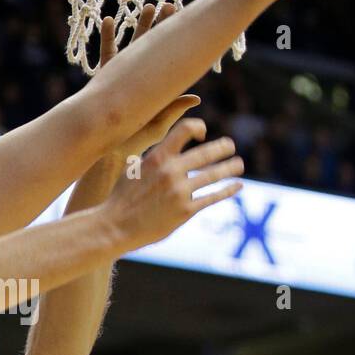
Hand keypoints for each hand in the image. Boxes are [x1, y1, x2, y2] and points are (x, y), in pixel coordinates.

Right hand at [98, 5, 199, 157]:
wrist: (109, 149)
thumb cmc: (135, 141)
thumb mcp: (158, 123)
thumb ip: (173, 109)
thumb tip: (196, 98)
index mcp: (156, 87)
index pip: (171, 60)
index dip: (179, 42)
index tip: (190, 24)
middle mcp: (140, 78)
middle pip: (153, 45)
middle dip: (162, 26)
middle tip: (171, 6)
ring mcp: (123, 75)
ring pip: (133, 44)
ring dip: (140, 25)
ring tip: (148, 6)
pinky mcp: (106, 77)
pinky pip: (107, 54)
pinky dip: (107, 37)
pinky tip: (107, 20)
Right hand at [102, 117, 242, 251]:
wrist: (115, 226)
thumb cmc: (122, 197)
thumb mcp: (132, 168)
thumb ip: (152, 158)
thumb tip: (164, 149)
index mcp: (157, 157)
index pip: (185, 130)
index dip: (197, 127)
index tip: (202, 133)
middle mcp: (171, 171)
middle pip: (206, 153)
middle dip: (223, 148)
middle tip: (231, 146)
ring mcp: (179, 191)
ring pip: (213, 175)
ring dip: (230, 168)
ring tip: (238, 165)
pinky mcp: (185, 211)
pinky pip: (212, 197)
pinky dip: (227, 190)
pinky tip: (236, 186)